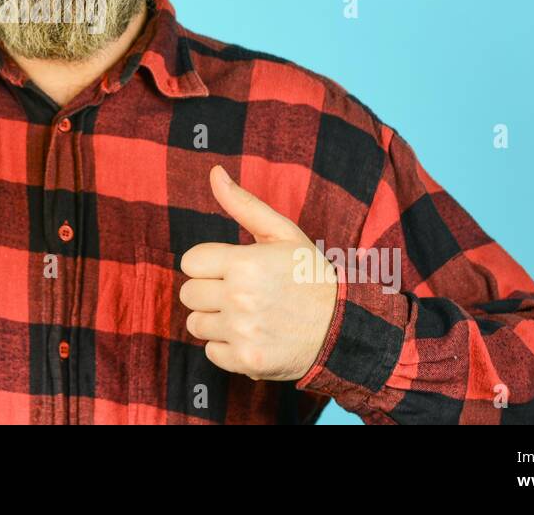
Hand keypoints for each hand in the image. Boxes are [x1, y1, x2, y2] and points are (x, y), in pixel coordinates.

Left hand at [178, 165, 338, 381]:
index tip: (231, 268)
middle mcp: (240, 298)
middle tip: (240, 292)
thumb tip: (213, 172)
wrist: (345, 327)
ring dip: (216, 320)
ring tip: (247, 314)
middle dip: (209, 291)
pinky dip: (227, 347)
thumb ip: (243, 204)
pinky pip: (211, 352)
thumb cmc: (309, 275)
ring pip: (196, 324)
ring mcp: (243, 332)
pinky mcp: (246, 361)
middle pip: (188, 294)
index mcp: (245, 263)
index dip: (209, 264)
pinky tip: (252, 336)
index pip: (190, 262)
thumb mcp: (282, 233)